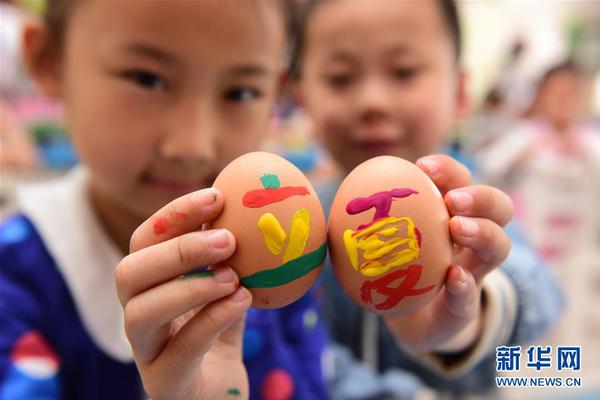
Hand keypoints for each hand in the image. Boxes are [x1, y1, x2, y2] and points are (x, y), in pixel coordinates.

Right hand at [115, 188, 251, 399]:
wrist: (220, 398)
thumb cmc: (220, 338)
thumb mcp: (228, 291)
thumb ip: (233, 261)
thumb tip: (259, 213)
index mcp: (148, 285)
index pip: (145, 241)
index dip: (175, 214)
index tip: (217, 195)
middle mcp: (137, 315)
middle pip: (129, 272)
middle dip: (178, 249)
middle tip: (227, 238)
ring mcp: (146, 352)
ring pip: (141, 312)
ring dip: (190, 286)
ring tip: (234, 275)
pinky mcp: (164, 383)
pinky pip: (180, 349)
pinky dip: (212, 319)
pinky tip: (242, 300)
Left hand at [384, 155, 512, 352]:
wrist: (407, 321)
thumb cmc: (393, 269)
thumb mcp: (379, 242)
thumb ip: (365, 224)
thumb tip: (333, 204)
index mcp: (450, 215)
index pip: (460, 182)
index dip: (448, 169)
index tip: (423, 166)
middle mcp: (471, 239)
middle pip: (497, 207)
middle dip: (479, 196)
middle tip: (453, 200)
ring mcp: (475, 272)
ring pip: (499, 246)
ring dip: (482, 232)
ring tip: (457, 229)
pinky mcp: (466, 306)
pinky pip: (472, 294)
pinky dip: (464, 284)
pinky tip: (453, 277)